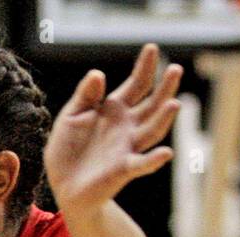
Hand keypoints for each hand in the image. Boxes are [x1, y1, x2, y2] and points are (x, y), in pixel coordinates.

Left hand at [45, 43, 181, 214]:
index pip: (136, 84)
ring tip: (173, 103)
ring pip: (153, 130)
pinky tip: (165, 153)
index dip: (145, 67)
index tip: (152, 48)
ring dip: (164, 118)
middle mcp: (128, 126)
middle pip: (152, 103)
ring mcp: (128, 147)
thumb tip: (98, 73)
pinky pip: (141, 164)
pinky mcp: (123, 169)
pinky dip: (153, 160)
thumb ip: (84, 97)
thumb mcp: (70, 118)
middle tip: (175, 69)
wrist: (64, 185)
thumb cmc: (67, 150)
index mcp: (115, 110)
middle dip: (165, 87)